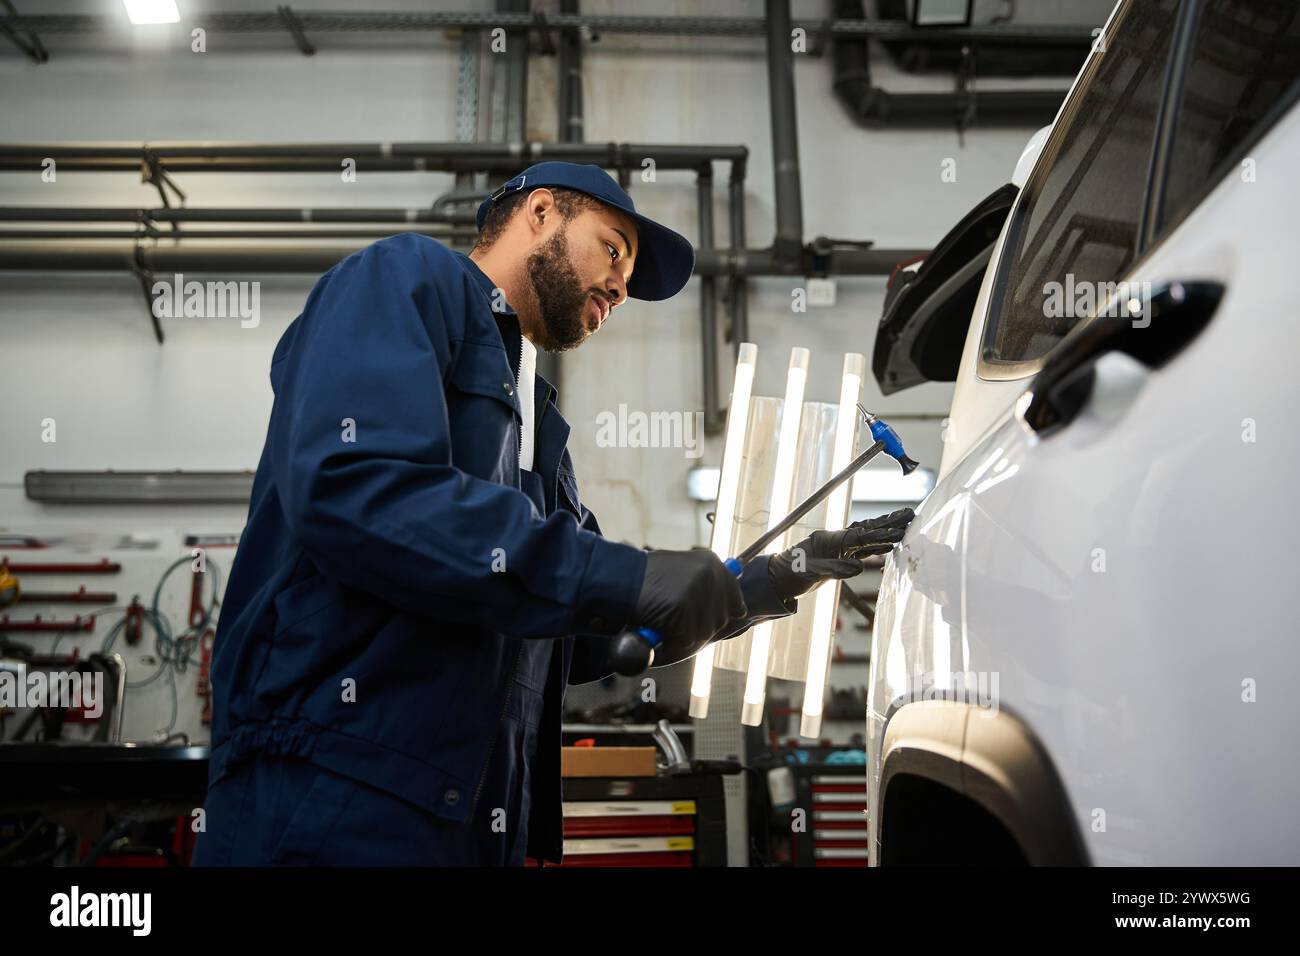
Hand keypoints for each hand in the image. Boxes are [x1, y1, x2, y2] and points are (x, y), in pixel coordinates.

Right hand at [634, 549, 746, 666]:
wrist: (617, 579)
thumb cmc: (644, 578)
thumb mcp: (681, 570)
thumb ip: (705, 584)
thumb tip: (735, 608)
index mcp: (711, 564)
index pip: (735, 599)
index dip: (720, 613)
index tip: (705, 617)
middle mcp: (710, 576)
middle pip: (721, 620)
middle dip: (700, 626)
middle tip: (676, 619)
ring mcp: (697, 595)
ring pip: (704, 634)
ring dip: (684, 636)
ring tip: (664, 622)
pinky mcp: (683, 614)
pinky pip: (685, 642)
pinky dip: (671, 644)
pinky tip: (657, 628)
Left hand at [766, 507, 915, 601]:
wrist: (777, 580)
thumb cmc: (789, 575)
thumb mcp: (808, 573)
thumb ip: (833, 569)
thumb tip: (859, 568)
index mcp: (828, 540)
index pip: (859, 537)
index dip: (879, 535)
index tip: (898, 533)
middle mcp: (835, 539)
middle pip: (866, 529)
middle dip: (888, 523)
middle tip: (910, 515)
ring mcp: (837, 546)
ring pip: (866, 536)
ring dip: (886, 529)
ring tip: (906, 522)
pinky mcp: (839, 555)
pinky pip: (862, 547)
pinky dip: (877, 543)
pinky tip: (890, 542)